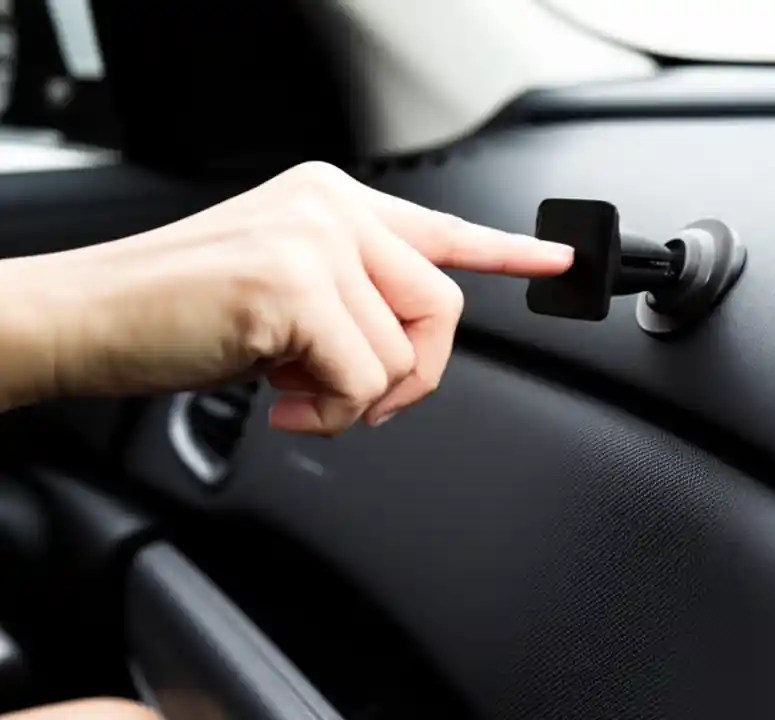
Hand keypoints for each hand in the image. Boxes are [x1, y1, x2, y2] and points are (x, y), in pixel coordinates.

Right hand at [0, 162, 571, 433]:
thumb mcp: (283, 290)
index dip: (508, 252)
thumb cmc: (178, 313)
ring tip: (290, 386)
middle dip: (412, 373)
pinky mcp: (293, 284)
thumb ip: (353, 299)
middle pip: (439, 307)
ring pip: (402, 352)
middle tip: (348, 395)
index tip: (560, 260)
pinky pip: (364, 379)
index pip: (440, 227)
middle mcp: (331, 206)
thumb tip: (409, 349)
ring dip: (354, 397)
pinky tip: (278, 396)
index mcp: (333, 200)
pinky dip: (330, 410)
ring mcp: (313, 240)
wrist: (85, 318)